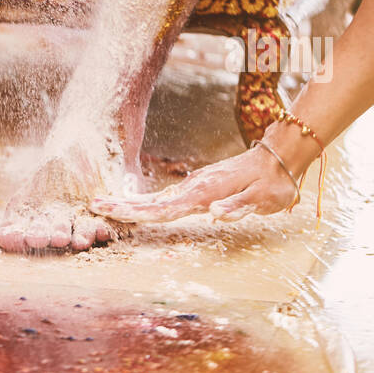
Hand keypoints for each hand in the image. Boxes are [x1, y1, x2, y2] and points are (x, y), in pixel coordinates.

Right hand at [90, 143, 298, 223]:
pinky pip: (166, 197)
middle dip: (122, 204)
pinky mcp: (197, 186)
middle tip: (93, 204)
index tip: (111, 211)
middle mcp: (194, 188)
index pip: (164, 208)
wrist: (279, 157)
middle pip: (151, 201)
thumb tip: (216, 215)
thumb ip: (240, 207)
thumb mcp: (264, 198)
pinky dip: (146, 201)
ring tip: (103, 203)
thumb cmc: (273, 182)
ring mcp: (194, 186)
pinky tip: (136, 204)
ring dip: (129, 202)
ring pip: (155, 198)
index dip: (136, 213)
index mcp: (204, 193)